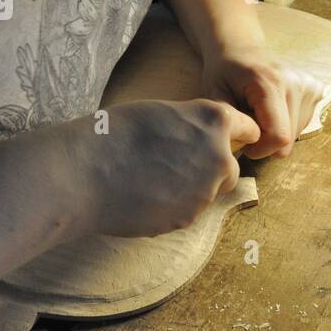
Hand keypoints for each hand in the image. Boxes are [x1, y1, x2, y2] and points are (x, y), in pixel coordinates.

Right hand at [65, 99, 259, 236]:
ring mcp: (206, 192)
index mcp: (215, 122)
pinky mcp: (188, 219)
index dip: (237, 132)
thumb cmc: (114, 133)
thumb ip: (192, 125)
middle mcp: (220, 157)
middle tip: (177, 161)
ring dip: (192, 186)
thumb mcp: (161, 112)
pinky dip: (174, 204)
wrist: (83, 174)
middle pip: (230, 165)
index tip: (232, 137)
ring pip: (209, 191)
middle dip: (212, 165)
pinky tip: (146, 195)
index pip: (247, 128)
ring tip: (153, 177)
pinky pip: (188, 210)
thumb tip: (201, 137)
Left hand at [202, 46, 323, 158]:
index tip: (245, 144)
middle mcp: (295, 82)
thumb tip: (247, 142)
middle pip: (288, 139)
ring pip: (297, 134)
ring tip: (260, 113)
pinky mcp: (315, 88)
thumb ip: (231, 120)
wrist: (241, 48)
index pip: (279, 136)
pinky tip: (274, 108)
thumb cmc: (224, 73)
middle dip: (267, 143)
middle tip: (249, 127)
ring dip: (276, 132)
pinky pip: (303, 123)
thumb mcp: (215, 95)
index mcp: (270, 83)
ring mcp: (308, 85)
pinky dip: (287, 123)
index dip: (261, 149)